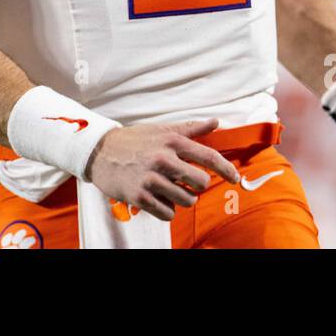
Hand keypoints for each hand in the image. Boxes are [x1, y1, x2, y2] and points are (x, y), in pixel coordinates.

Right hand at [83, 118, 239, 220]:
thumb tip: (216, 122)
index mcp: (172, 141)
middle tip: (184, 182)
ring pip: (186, 200)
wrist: (100, 152)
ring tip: (166, 189)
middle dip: (196, 186)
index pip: (209, 157)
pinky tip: (156, 197)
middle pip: (200, 182)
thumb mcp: (162, 130)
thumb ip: (190, 128)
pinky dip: (166, 209)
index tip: (236, 179)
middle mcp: (163, 159)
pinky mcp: (139, 196)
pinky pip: (167, 213)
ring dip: (181, 199)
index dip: (227, 169)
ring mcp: (151, 179)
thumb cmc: (135, 140)